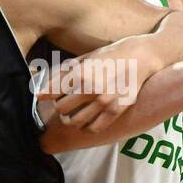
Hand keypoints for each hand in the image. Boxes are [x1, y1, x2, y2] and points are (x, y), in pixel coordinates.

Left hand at [41, 39, 156, 132]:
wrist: (141, 57)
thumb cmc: (111, 55)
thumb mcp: (85, 58)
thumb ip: (65, 72)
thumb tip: (44, 86)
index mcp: (80, 73)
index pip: (51, 91)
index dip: (43, 95)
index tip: (41, 97)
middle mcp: (91, 88)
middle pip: (61, 108)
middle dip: (59, 106)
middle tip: (62, 104)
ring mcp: (104, 101)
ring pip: (74, 121)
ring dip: (69, 119)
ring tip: (71, 116)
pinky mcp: (117, 110)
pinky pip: (94, 128)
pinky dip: (86, 127)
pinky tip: (86, 122)